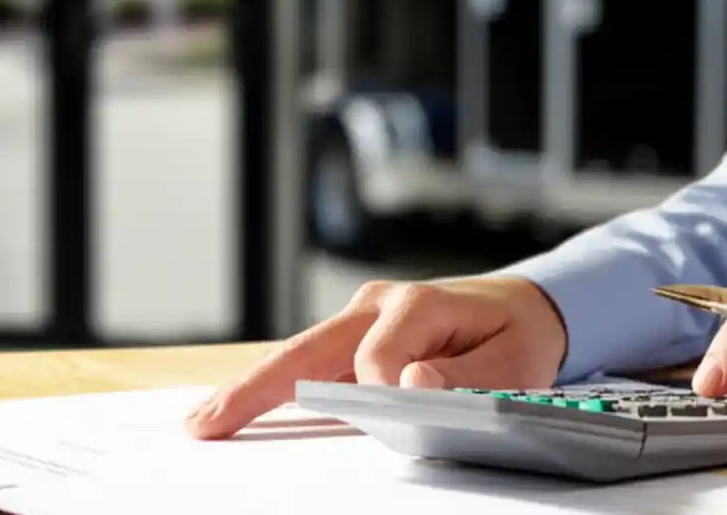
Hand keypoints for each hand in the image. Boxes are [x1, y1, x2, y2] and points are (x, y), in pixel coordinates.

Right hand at [184, 276, 566, 438]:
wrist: (520, 311)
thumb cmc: (516, 338)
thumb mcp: (513, 362)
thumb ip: (466, 377)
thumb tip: (407, 384)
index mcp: (415, 304)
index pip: (375, 357)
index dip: (379, 393)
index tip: (397, 412)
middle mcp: (376, 305)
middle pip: (306, 349)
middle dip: (257, 387)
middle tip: (207, 422)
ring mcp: (359, 319)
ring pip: (297, 355)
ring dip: (251, 388)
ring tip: (205, 420)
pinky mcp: (353, 337)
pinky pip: (309, 363)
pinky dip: (272, 386)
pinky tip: (238, 406)